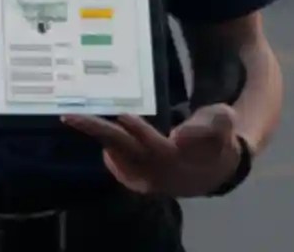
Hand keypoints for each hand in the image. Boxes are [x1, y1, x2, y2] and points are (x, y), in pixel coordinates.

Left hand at [62, 104, 243, 197]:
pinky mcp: (134, 178)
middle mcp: (156, 172)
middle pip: (122, 150)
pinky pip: (114, 160)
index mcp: (179, 159)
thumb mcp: (222, 124)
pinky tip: (93, 126)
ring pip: (114, 154)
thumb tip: (180, 136)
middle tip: (70, 116)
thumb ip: (209, 127)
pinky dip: (103, 143)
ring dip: (95, 135)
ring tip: (74, 116)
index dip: (140, 131)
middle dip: (97, 131)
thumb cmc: (217, 141)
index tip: (123, 115)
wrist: (213, 173)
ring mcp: (142, 177)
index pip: (156, 146)